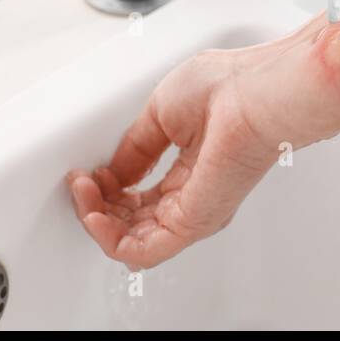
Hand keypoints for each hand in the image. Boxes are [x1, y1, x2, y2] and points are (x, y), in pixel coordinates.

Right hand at [67, 5, 339, 267]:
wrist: (257, 92)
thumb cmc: (230, 88)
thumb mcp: (161, 114)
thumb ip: (135, 149)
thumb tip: (113, 172)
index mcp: (193, 170)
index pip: (141, 198)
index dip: (108, 190)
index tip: (88, 172)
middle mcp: (195, 196)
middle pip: (134, 223)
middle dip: (97, 206)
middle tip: (83, 183)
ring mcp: (196, 211)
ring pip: (134, 242)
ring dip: (97, 221)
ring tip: (85, 194)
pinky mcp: (194, 222)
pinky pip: (143, 252)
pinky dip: (110, 238)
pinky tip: (95, 215)